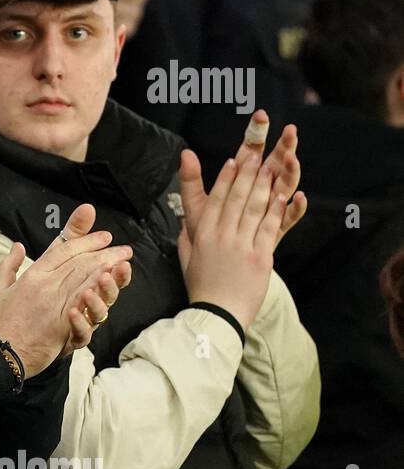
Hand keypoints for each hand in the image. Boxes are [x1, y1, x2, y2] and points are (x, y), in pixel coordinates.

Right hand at [0, 204, 133, 376]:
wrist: (0, 353)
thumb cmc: (2, 323)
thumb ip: (9, 265)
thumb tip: (17, 246)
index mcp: (32, 276)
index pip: (63, 250)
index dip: (85, 240)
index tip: (104, 237)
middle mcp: (44, 286)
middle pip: (79, 263)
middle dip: (105, 254)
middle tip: (124, 250)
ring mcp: (53, 305)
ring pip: (84, 281)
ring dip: (105, 271)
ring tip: (122, 263)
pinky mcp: (60, 325)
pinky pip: (81, 308)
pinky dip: (94, 297)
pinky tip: (106, 288)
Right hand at [177, 152, 288, 329]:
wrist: (218, 313)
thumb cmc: (202, 288)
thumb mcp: (187, 259)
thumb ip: (188, 236)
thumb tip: (186, 219)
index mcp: (203, 235)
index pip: (216, 200)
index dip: (226, 179)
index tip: (233, 161)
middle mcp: (222, 236)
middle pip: (236, 198)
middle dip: (247, 174)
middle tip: (255, 154)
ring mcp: (242, 245)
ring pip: (254, 208)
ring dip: (263, 185)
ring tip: (270, 166)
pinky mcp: (260, 256)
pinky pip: (269, 227)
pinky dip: (276, 209)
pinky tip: (282, 194)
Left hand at [179, 109, 306, 247]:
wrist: (216, 267)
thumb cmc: (206, 234)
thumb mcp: (196, 206)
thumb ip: (192, 180)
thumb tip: (184, 152)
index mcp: (240, 182)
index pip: (250, 152)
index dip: (255, 133)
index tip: (260, 114)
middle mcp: (258, 193)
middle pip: (273, 165)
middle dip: (282, 146)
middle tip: (289, 130)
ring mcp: (268, 211)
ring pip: (284, 187)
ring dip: (291, 173)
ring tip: (293, 158)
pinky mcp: (273, 232)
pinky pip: (288, 219)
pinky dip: (295, 209)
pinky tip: (299, 197)